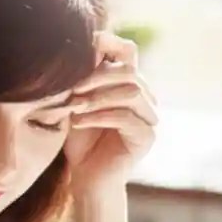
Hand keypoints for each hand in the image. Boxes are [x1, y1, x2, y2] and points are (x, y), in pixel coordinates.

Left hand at [63, 32, 158, 196]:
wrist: (85, 178)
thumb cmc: (79, 139)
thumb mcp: (76, 101)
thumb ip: (82, 76)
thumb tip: (80, 43)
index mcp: (129, 83)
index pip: (128, 51)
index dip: (107, 44)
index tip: (79, 50)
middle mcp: (144, 96)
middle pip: (129, 70)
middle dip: (97, 75)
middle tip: (72, 87)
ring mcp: (149, 116)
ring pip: (131, 91)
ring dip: (98, 96)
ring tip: (73, 106)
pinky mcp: (147, 136)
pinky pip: (126, 117)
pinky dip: (99, 116)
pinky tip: (78, 122)